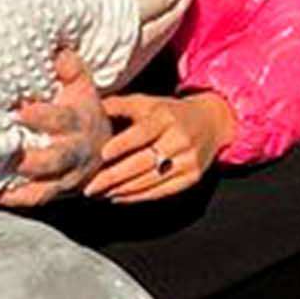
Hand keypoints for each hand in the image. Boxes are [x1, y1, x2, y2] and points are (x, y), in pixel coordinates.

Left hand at [0, 49, 110, 208]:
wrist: (106, 149)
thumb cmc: (84, 112)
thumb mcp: (84, 87)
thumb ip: (72, 70)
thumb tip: (61, 54)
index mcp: (79, 123)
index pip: (62, 120)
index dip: (42, 117)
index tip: (21, 111)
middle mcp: (75, 153)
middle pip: (55, 160)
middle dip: (31, 160)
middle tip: (7, 154)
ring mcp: (67, 177)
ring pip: (45, 187)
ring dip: (20, 187)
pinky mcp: (57, 192)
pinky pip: (36, 199)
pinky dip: (15, 200)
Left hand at [84, 92, 234, 202]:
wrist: (211, 122)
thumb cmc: (170, 113)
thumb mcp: (147, 102)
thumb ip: (119, 105)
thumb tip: (88, 107)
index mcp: (166, 117)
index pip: (142, 132)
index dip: (122, 144)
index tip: (102, 154)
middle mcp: (180, 139)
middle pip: (143, 162)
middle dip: (113, 177)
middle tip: (90, 186)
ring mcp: (188, 160)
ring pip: (150, 180)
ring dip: (121, 190)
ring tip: (99, 193)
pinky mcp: (191, 177)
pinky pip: (161, 191)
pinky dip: (136, 197)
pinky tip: (118, 196)